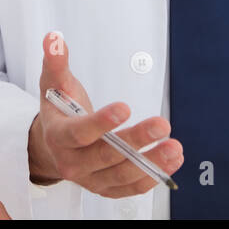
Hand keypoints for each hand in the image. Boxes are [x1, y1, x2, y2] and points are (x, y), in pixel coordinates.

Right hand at [27, 31, 182, 198]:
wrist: (54, 145)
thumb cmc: (59, 111)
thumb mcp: (53, 85)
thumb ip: (56, 63)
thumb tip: (54, 40)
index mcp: (58, 136)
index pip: (79, 133)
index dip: (101, 122)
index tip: (125, 107)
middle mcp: (72, 162)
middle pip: (105, 154)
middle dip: (136, 140)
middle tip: (161, 124)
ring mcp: (90, 178)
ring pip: (122, 174)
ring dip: (151, 163)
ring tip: (174, 147)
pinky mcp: (106, 188)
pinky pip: (130, 187)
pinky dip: (152, 177)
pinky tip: (171, 161)